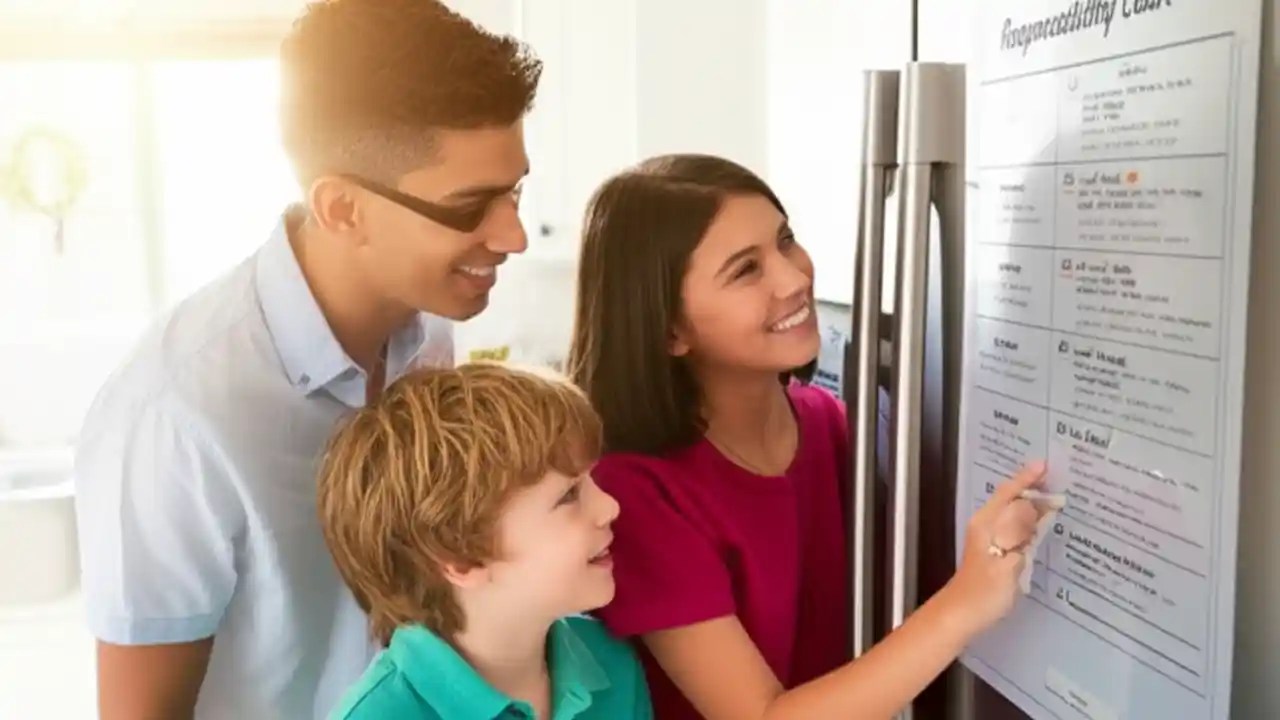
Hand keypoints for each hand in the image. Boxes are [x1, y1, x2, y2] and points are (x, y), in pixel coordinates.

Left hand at [942, 461, 1046, 632]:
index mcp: (986, 523)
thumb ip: (1019, 531)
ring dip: (1033, 506)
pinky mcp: (995, 553)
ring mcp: (989, 539)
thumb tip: (1033, 504)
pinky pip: (1016, 529)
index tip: (1045, 465)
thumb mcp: (1006, 560)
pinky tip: (1043, 526)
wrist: (962, 615)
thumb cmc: (984, 591)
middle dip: (1032, 489)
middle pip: (1011, 500)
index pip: (1008, 493)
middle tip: (1058, 480)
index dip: (1026, 479)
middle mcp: (986, 526)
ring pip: (1014, 515)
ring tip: (1056, 499)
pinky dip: (1030, 523)